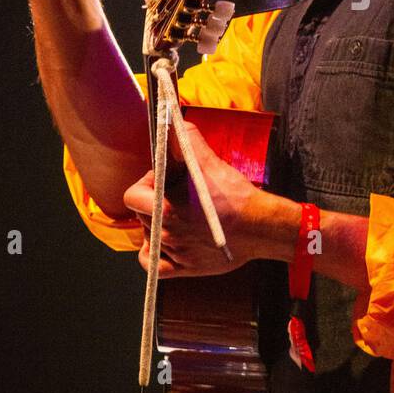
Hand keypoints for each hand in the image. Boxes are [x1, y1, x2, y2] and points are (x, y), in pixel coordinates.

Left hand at [123, 122, 266, 278]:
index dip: (146, 186)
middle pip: (142, 215)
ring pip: (149, 237)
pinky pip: (153, 265)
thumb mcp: (211, 163)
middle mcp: (165, 232)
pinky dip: (155, 255)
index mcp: (164, 206)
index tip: (163, 182)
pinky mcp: (184, 268)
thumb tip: (177, 124)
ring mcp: (174, 252)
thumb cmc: (235, 196)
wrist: (261, 227)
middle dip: (154, 202)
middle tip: (177, 196)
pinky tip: (167, 244)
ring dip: (158, 226)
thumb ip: (189, 142)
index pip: (132, 196)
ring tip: (180, 217)